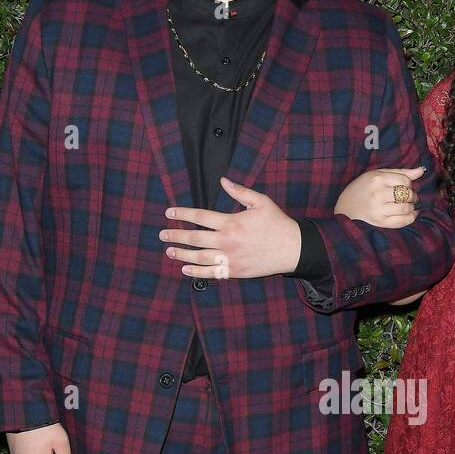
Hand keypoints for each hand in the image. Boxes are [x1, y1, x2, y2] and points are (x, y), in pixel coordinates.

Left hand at [160, 177, 301, 277]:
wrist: (292, 249)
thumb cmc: (277, 223)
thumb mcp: (261, 202)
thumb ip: (240, 191)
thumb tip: (222, 181)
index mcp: (231, 222)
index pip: (200, 216)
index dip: (182, 214)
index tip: (169, 213)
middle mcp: (227, 241)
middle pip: (194, 238)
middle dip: (176, 235)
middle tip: (162, 234)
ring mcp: (230, 258)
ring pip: (199, 257)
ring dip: (182, 254)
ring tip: (169, 251)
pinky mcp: (235, 272)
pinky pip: (211, 273)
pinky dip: (196, 272)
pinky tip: (185, 270)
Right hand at [334, 166, 423, 226]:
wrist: (346, 208)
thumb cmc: (363, 189)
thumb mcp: (378, 175)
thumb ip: (400, 172)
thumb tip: (422, 170)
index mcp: (377, 179)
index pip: (405, 180)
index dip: (408, 184)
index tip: (405, 186)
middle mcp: (378, 194)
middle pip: (407, 194)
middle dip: (412, 195)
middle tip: (408, 197)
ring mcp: (379, 209)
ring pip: (406, 207)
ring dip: (411, 206)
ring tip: (408, 205)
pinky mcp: (380, 222)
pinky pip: (402, 221)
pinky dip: (411, 217)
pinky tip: (411, 214)